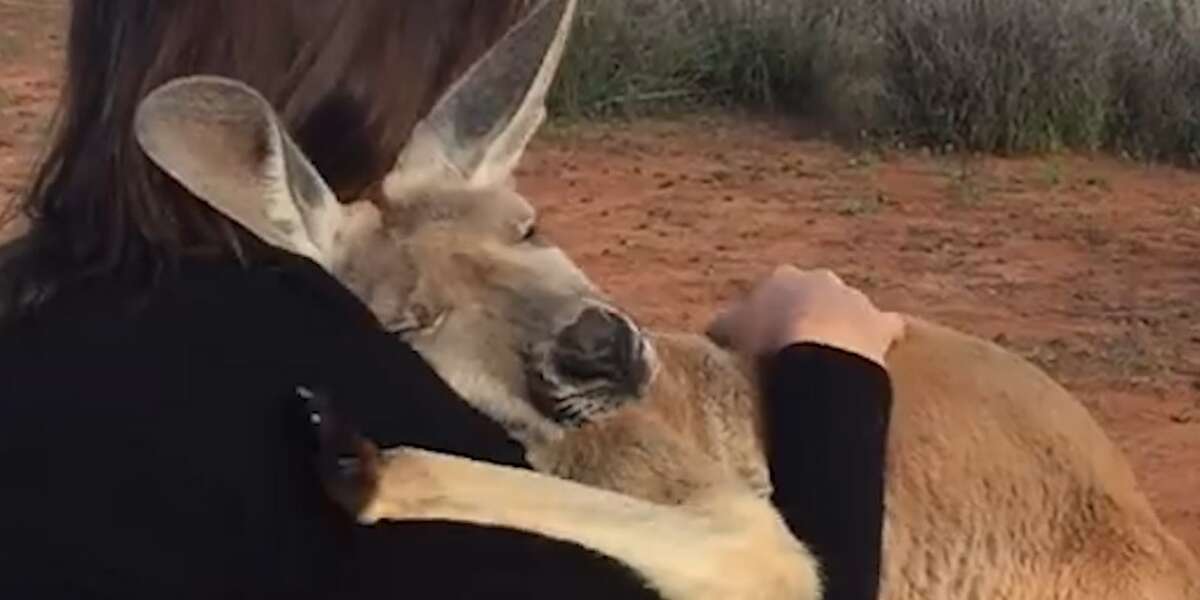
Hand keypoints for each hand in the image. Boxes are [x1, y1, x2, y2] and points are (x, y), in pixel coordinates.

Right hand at [707, 266, 904, 365]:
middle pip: (810, 295)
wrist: (819, 355)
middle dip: (805, 315)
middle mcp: (820, 279)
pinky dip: (881, 337)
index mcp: (781, 277)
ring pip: (847, 309)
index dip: (766, 316)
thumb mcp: (729, 331)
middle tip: (795, 349)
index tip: (761, 340)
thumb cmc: (766, 342)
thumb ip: (723, 324)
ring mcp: (854, 299)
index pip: (771, 292)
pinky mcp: (881, 324)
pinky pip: (886, 327)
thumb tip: (714, 329)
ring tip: (830, 359)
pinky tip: (876, 354)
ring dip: (841, 327)